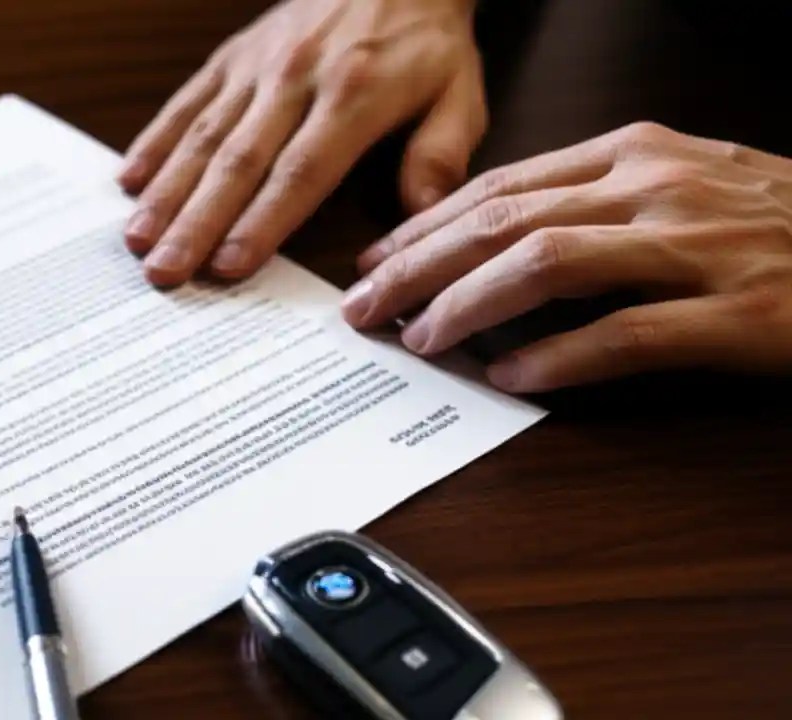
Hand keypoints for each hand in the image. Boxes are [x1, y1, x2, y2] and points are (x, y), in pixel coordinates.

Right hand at [118, 0, 483, 286]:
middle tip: (164, 271)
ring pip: (204, 136)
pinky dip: (155, 140)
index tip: (229, 265)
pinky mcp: (232, 56)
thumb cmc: (425, 39)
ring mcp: (256, 66)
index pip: (300, 170)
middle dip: (197, 222)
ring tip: (138, 239)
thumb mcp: (459, 91)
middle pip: (238, 162)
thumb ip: (440, 155)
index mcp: (353, 95)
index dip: (262, 221)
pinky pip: (188, 101)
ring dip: (167, 191)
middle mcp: (295, 80)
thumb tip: (421, 217)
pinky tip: (129, 180)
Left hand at [343, 122, 791, 391]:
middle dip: (417, 267)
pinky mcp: (737, 313)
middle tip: (362, 308)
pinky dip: (561, 357)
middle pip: (502, 221)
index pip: (500, 184)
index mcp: (637, 152)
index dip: (425, 227)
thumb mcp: (682, 184)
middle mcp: (656, 187)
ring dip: (467, 306)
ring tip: (419, 341)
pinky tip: (513, 379)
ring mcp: (698, 248)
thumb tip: (490, 243)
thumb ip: (594, 201)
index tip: (374, 261)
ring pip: (547, 264)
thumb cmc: (777, 221)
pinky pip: (627, 334)